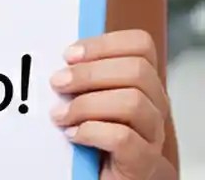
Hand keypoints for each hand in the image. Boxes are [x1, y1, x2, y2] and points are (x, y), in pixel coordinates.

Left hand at [51, 30, 171, 179]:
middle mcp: (153, 108)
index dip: (104, 44)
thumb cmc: (89, 140)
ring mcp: (152, 137)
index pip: (141, 46)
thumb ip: (82, 78)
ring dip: (87, 105)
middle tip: (58, 83)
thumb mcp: (86, 100)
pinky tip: (73, 135)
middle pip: (138, 71)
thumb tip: (59, 58)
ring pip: (134, 103)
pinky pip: (124, 138)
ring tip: (60, 116)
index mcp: (141, 86)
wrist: (96, 179)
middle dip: (89, 74)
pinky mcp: (143, 164)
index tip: (69, 55)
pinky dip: (92, 132)